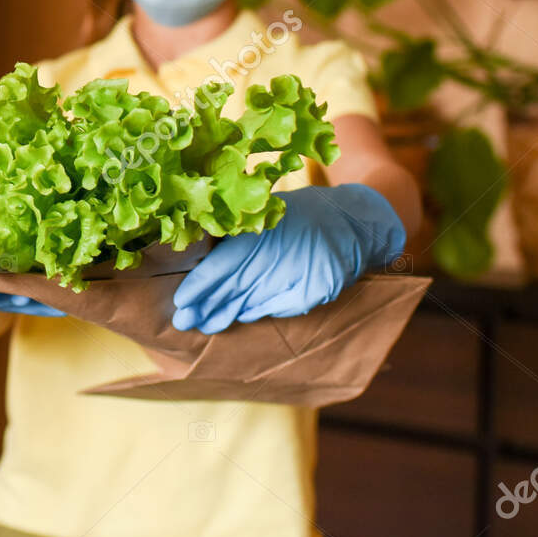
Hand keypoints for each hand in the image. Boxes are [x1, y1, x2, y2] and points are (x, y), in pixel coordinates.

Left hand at [170, 184, 405, 334]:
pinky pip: (276, 308)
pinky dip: (256, 312)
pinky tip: (240, 316)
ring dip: (227, 315)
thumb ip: (241, 234)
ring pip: (252, 302)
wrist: (356, 221)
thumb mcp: (271, 211)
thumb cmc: (307, 212)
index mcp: (261, 233)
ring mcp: (296, 278)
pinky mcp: (311, 293)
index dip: (200, 285)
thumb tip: (203, 257)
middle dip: (206, 306)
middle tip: (183, 321)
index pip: (222, 264)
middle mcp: (277, 257)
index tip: (181, 300)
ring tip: (206, 324)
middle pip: (233, 288)